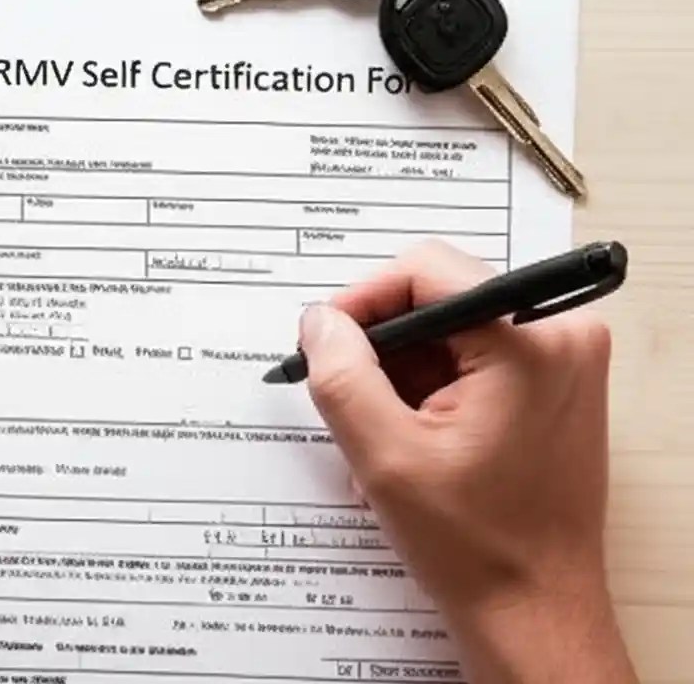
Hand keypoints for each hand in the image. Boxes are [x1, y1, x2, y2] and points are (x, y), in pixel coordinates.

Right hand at [298, 241, 637, 683]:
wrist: (534, 610)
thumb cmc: (478, 547)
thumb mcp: (385, 456)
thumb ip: (342, 375)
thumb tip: (319, 321)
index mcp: (531, 342)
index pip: (426, 270)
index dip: (361, 299)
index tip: (322, 340)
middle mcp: (561, 337)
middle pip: (438, 298)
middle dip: (381, 348)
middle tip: (348, 400)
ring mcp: (563, 362)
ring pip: (450, 332)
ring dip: (401, 376)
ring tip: (381, 437)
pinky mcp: (553, 386)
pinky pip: (472, 359)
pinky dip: (429, 391)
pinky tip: (409, 441)